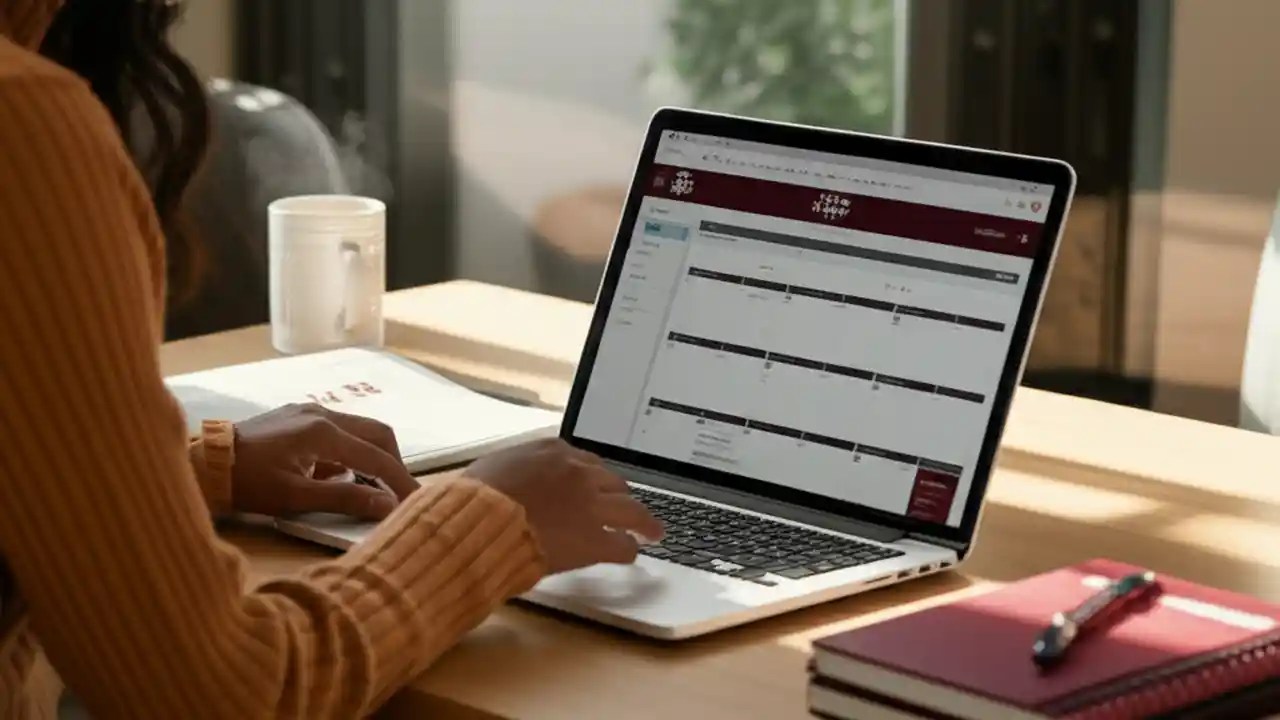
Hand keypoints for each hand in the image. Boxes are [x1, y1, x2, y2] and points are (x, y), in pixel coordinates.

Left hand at [229, 403, 418, 520]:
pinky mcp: (298, 417)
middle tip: (400, 491)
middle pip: (377, 433)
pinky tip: (344, 474)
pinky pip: (340, 430)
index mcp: (323, 432)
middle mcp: (322, 414)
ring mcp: (309, 412)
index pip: (377, 457)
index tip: (415, 502)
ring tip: (377, 486)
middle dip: (394, 463)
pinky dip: (352, 451)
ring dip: (374, 455)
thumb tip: (387, 505)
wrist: (204, 464)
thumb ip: (344, 497)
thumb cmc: (247, 484)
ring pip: (360, 428)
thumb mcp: (295, 497)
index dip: (399, 481)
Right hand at [464, 438, 663, 573]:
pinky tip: (631, 555)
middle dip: (619, 495)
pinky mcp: (594, 539)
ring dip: (643, 522)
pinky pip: (621, 544)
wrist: (479, 522)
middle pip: (613, 482)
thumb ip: (511, 471)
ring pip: (630, 510)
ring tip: (653, 532)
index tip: (593, 485)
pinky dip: (627, 549)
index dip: (591, 477)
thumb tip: (504, 480)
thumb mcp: (491, 469)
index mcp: (553, 451)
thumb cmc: (473, 498)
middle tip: (625, 508)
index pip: (584, 461)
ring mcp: (591, 505)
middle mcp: (578, 473)